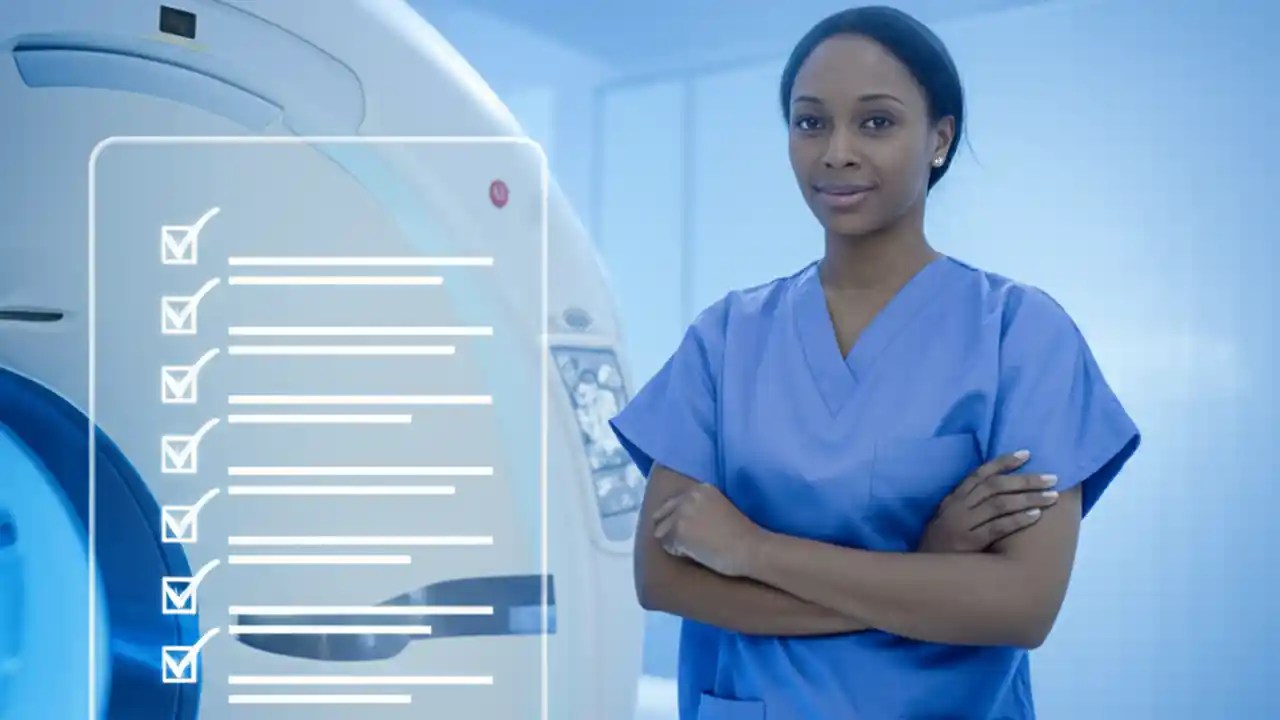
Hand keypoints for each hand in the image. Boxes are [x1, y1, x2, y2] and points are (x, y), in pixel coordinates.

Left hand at [652, 483, 763, 576]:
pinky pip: (665, 544)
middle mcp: (688, 496)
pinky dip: (676, 551)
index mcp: (700, 488)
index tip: (689, 531)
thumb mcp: (718, 508)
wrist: (751, 548)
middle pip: (660, 514)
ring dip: (671, 541)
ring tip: (693, 548)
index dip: (677, 520)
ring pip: (659, 531)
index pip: (673, 503)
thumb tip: (676, 518)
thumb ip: (698, 507)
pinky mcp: (678, 531)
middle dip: (669, 529)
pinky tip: (694, 553)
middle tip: (686, 542)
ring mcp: (682, 513)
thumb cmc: (741, 535)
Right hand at [918, 451, 1059, 552]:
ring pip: (999, 503)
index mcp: (953, 500)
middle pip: (995, 486)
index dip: (1003, 462)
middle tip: (1052, 477)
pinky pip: (997, 527)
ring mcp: (962, 524)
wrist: (922, 574)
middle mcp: (958, 507)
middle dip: (1026, 479)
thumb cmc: (939, 548)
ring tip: (1052, 496)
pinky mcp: (968, 543)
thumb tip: (994, 493)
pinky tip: (1036, 515)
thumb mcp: (945, 520)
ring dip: (1029, 497)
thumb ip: (964, 506)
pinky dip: (1018, 519)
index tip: (1026, 454)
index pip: (980, 474)